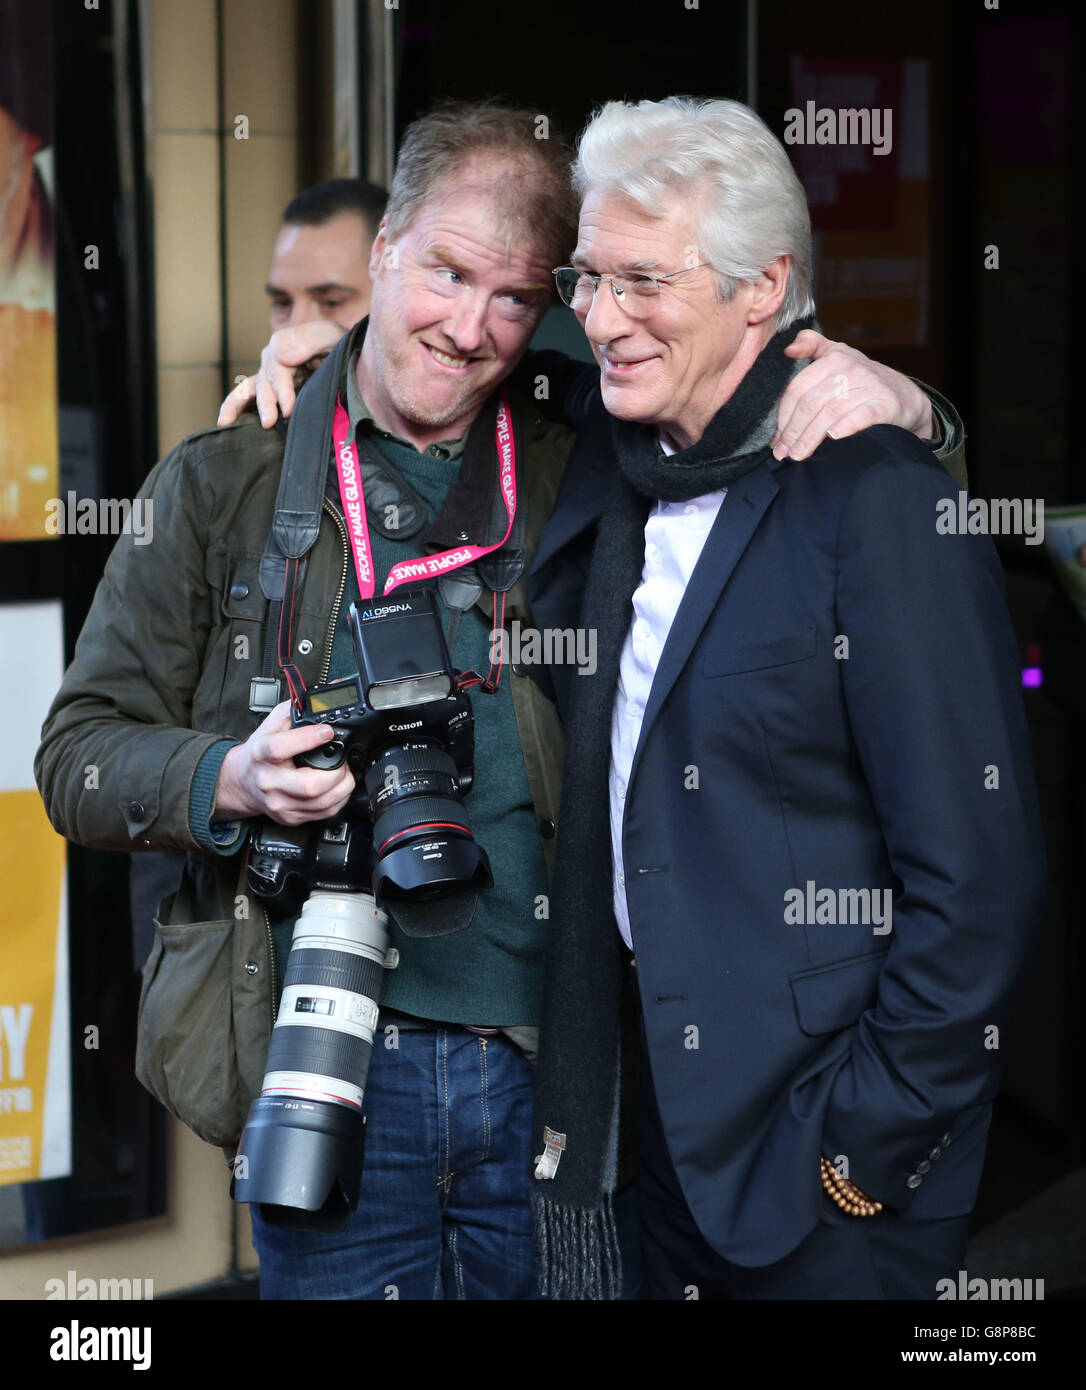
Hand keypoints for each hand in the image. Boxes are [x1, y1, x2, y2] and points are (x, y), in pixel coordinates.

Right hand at [213, 701, 354, 824]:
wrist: (242, 782)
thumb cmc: (259, 753)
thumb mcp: (272, 724)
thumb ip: (297, 708)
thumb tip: (326, 697)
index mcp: (261, 754)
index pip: (280, 748)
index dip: (307, 739)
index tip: (327, 731)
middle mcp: (269, 781)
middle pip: (309, 785)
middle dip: (337, 772)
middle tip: (343, 761)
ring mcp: (279, 803)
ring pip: (322, 803)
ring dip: (343, 786)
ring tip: (343, 773)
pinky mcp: (290, 817)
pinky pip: (324, 813)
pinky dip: (339, 800)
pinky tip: (338, 788)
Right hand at [217, 320, 346, 427]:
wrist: (345, 351)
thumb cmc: (338, 342)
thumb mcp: (330, 335)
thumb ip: (309, 343)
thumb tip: (281, 358)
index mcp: (283, 342)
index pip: (277, 368)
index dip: (282, 390)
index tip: (289, 409)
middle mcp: (271, 357)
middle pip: (264, 381)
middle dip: (265, 403)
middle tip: (268, 422)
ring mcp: (269, 372)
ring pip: (250, 388)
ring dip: (240, 405)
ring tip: (228, 423)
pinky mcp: (272, 387)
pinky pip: (250, 395)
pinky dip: (236, 407)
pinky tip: (225, 423)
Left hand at [773, 329, 933, 459]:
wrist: (904, 397)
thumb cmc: (861, 381)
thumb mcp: (837, 354)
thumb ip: (811, 345)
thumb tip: (788, 349)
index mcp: (833, 357)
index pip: (798, 388)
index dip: (783, 415)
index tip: (777, 438)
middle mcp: (851, 369)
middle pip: (811, 403)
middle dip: (793, 431)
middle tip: (783, 453)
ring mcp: (869, 386)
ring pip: (830, 413)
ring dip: (810, 437)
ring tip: (798, 456)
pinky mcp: (885, 405)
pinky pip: (861, 416)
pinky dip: (845, 427)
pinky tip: (832, 438)